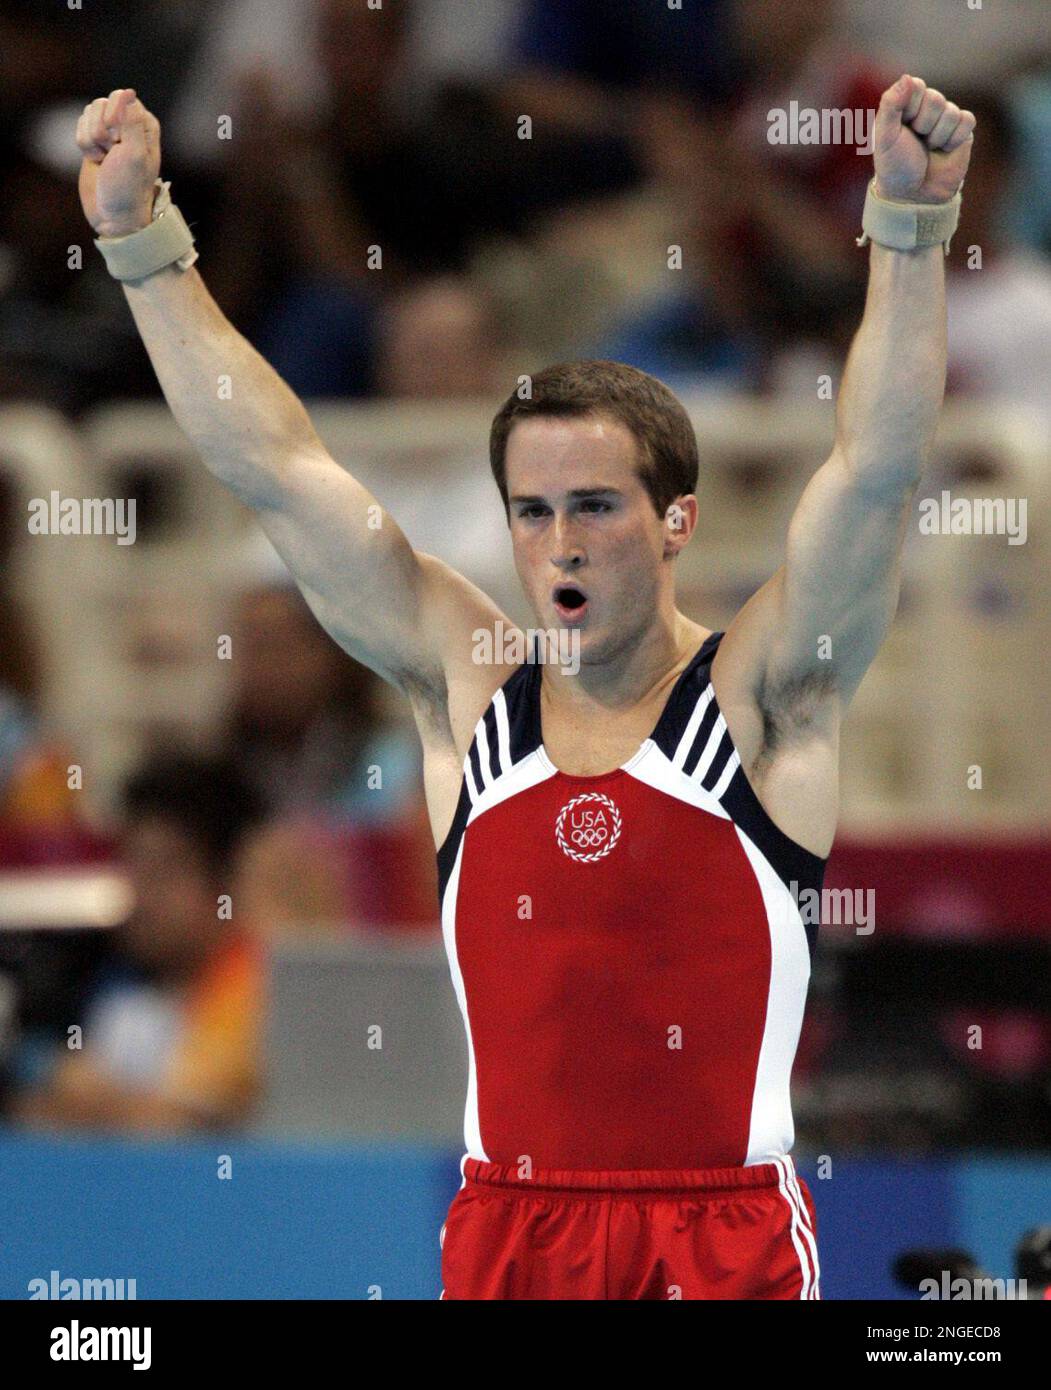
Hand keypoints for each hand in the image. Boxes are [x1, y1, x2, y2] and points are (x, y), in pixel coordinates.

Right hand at [76, 87, 161, 235]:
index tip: (118, 141)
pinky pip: (79, 128)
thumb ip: (132, 122)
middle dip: (100, 131)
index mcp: (145, 123)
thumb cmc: (129, 187)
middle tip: (112, 154)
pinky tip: (96, 161)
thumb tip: (128, 92)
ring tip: (105, 160)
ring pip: (88, 115)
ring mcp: (110, 132)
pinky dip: (84, 145)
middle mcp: (128, 124)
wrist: (114, 214)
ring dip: (91, 140)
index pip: (121, 97)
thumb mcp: (134, 154)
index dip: (113, 117)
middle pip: (101, 104)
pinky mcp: (95, 141)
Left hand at [872, 74, 974, 203]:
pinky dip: (954, 138)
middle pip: (935, 99)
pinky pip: (966, 121)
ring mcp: (945, 119)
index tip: (902, 127)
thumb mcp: (884, 136)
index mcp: (905, 105)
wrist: (914, 196)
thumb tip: (907, 77)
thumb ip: (890, 104)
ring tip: (929, 149)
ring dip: (938, 136)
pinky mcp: (962, 132)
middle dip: (924, 125)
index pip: (916, 86)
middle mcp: (926, 109)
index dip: (910, 107)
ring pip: (951, 111)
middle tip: (917, 142)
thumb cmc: (895, 167)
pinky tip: (944, 150)